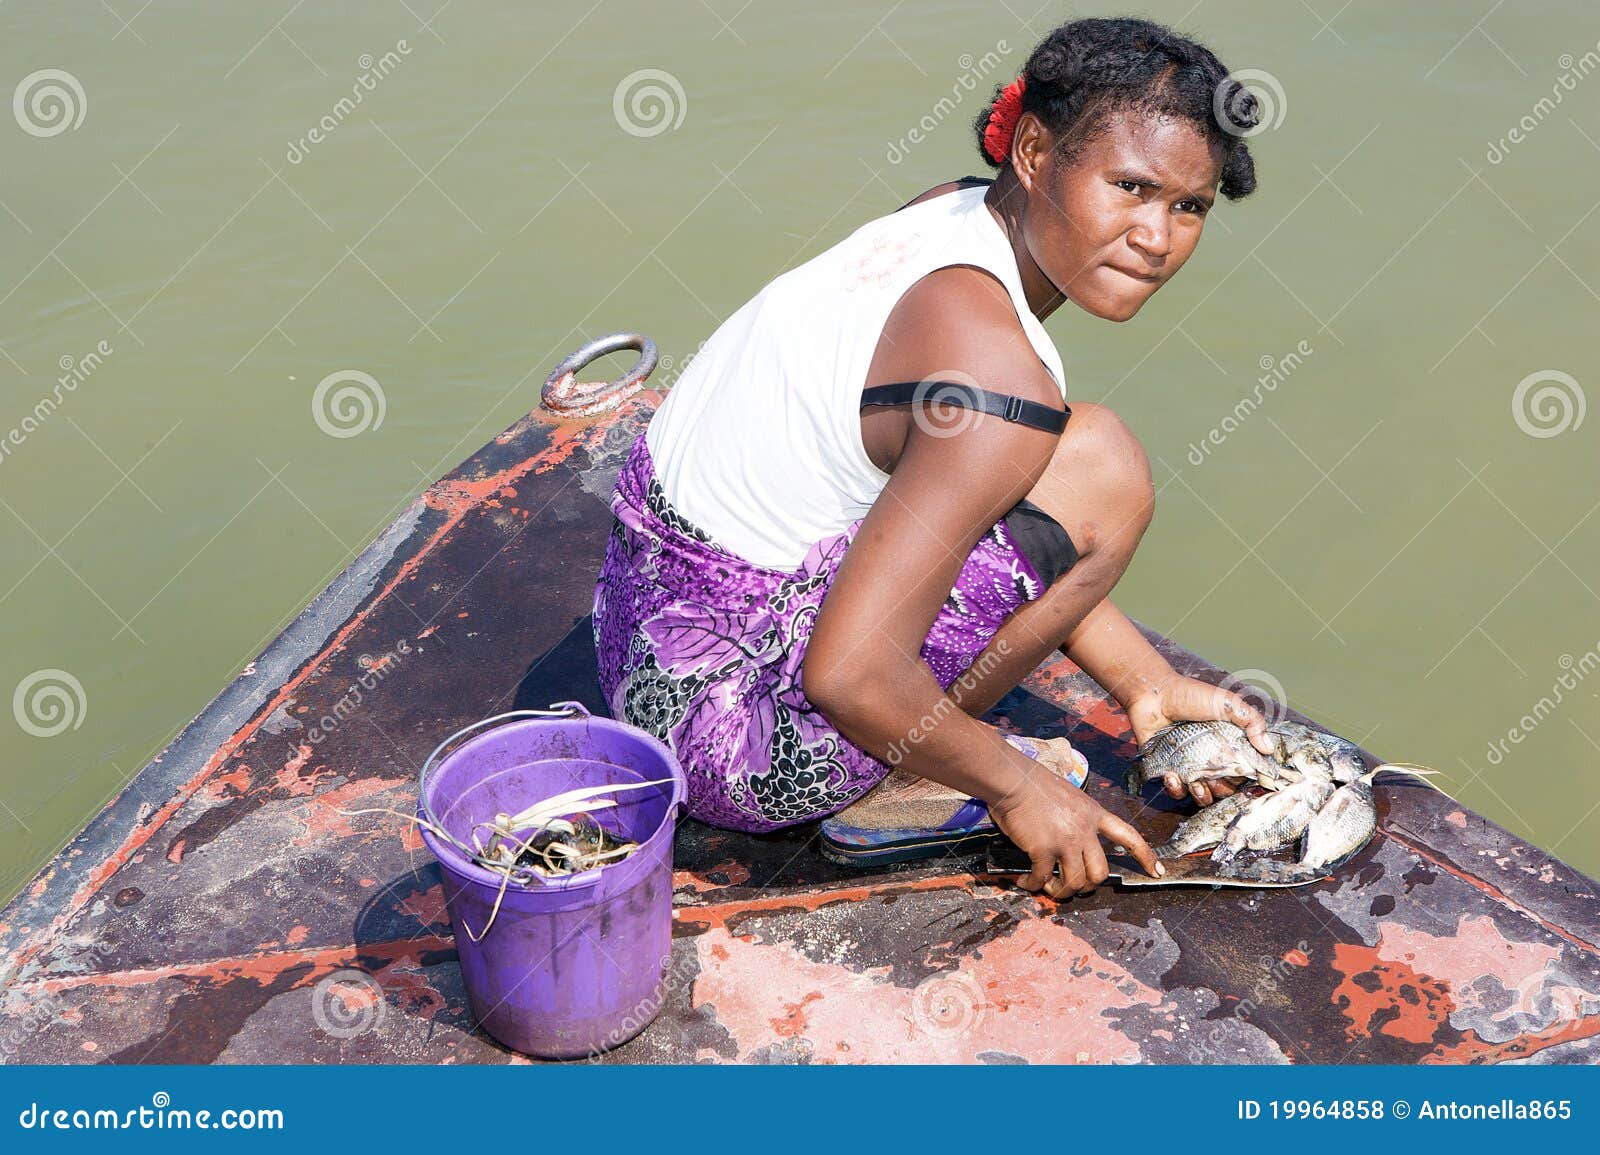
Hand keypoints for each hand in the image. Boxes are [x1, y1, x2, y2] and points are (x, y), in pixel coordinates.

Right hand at [989, 753, 1163, 898]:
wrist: (1013, 778)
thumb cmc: (1034, 784)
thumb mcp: (1069, 796)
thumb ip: (1077, 818)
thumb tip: (1069, 841)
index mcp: (1093, 813)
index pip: (1128, 836)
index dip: (1145, 855)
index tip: (1157, 872)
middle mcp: (1084, 829)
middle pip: (1101, 872)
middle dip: (1088, 885)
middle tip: (1073, 885)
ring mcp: (1066, 840)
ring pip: (1076, 882)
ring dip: (1062, 892)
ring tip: (1048, 889)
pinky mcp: (1043, 849)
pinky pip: (1042, 878)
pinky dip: (1032, 885)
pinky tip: (1024, 882)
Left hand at [1124, 674, 1271, 806]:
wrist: (1154, 693)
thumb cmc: (1191, 695)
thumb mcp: (1227, 703)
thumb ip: (1252, 722)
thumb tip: (1269, 749)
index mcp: (1228, 747)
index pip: (1245, 772)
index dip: (1248, 780)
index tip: (1246, 780)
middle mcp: (1211, 760)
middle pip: (1225, 789)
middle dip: (1223, 789)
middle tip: (1214, 777)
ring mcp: (1189, 767)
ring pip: (1202, 796)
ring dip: (1202, 795)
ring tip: (1195, 782)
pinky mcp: (1167, 770)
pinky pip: (1176, 792)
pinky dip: (1175, 789)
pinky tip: (1172, 775)